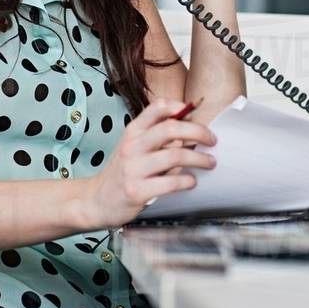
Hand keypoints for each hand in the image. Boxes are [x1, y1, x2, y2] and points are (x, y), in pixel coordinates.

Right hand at [79, 98, 216, 228]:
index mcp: (133, 131)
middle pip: (171, 129)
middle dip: (198, 132)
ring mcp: (133, 168)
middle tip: (212, 140)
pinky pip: (170, 182)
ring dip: (199, 159)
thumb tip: (190, 123)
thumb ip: (157, 135)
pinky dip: (187, 181)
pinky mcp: (137, 191)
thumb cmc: (122, 172)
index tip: (195, 113)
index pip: (157, 107)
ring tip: (210, 163)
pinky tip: (192, 181)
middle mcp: (132, 146)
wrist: (96, 201)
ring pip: (175, 156)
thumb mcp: (134, 146)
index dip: (179, 106)